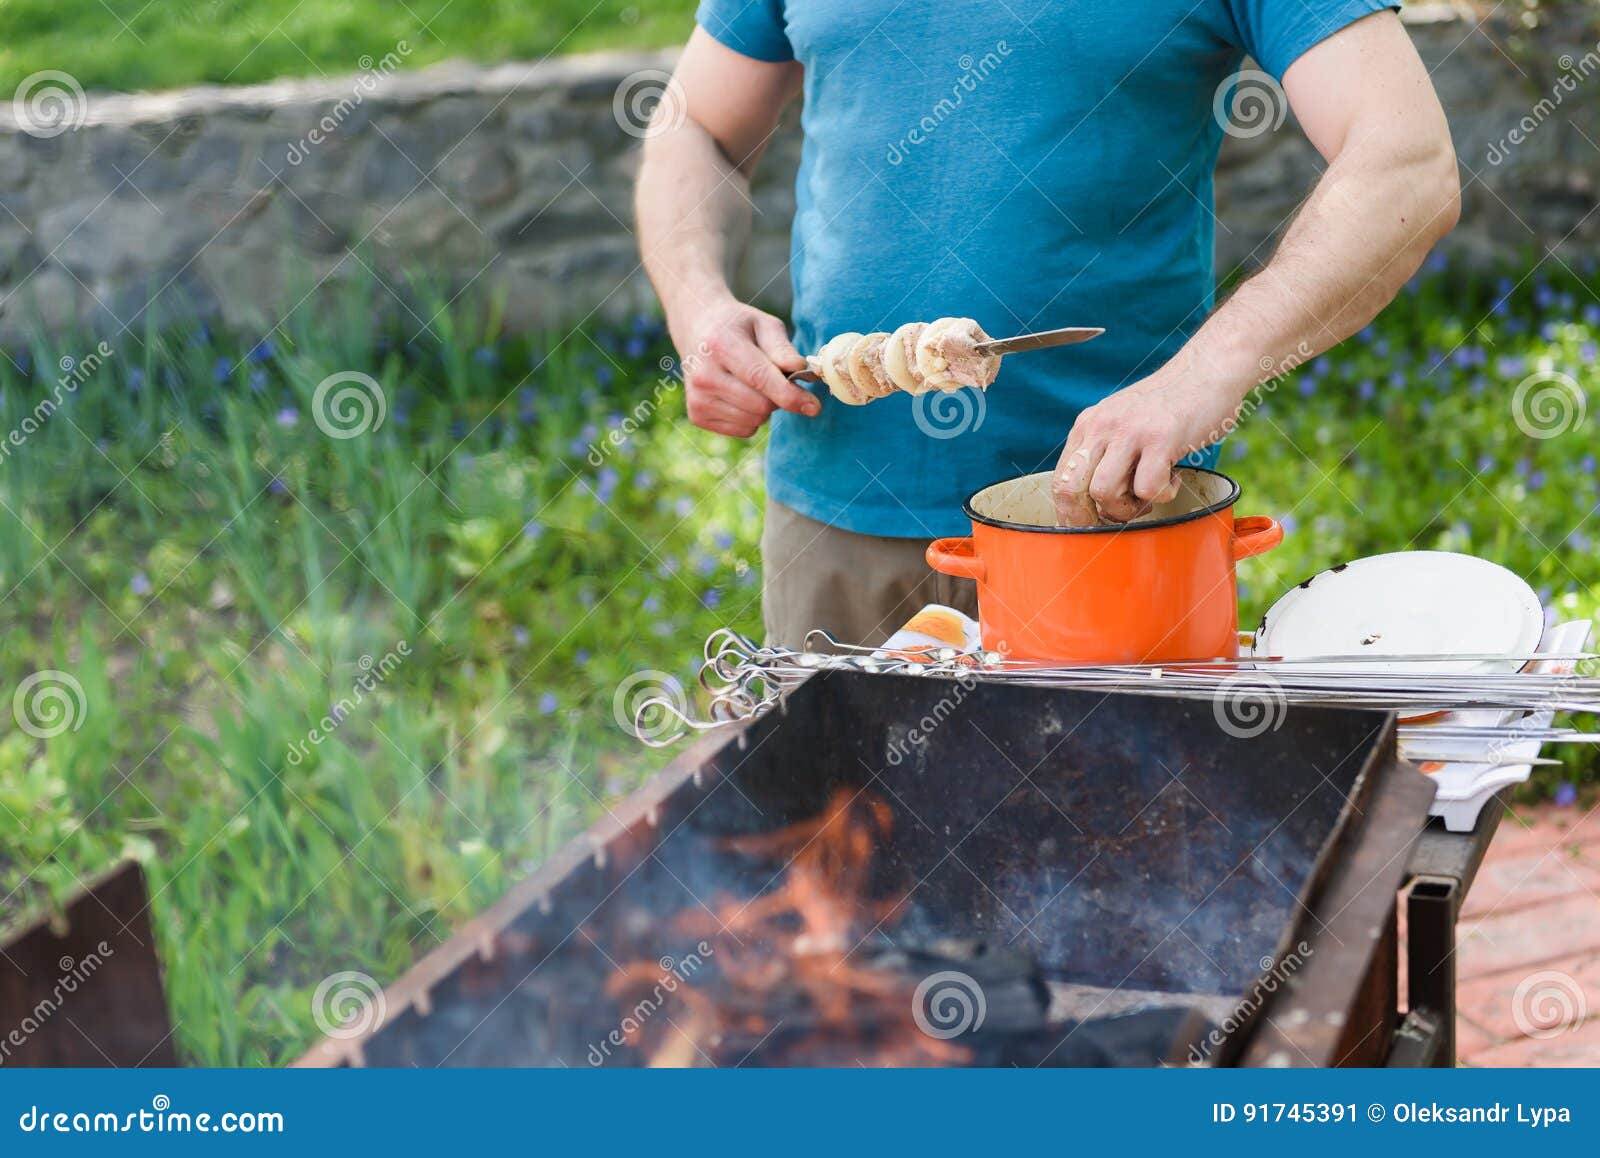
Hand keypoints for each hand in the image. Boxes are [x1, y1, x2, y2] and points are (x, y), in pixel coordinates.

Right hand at [670, 297, 818, 437]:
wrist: (697, 329)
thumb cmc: (738, 327)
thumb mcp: (764, 324)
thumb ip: (782, 347)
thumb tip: (798, 369)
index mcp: (721, 345)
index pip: (760, 379)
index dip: (790, 395)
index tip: (814, 407)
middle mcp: (704, 375)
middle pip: (760, 406)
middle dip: (778, 397)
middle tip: (774, 378)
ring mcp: (698, 398)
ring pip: (754, 421)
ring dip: (764, 407)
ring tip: (752, 384)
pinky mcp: (697, 415)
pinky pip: (742, 430)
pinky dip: (750, 417)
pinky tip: (740, 395)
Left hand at [1052, 370, 1244, 525]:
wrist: (1208, 369)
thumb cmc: (1170, 405)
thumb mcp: (1124, 421)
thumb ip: (1105, 452)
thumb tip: (1092, 502)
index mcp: (1088, 425)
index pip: (1059, 480)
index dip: (1070, 513)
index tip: (1088, 526)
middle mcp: (1101, 426)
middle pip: (1070, 489)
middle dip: (1089, 518)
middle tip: (1115, 520)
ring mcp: (1129, 432)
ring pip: (1104, 492)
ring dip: (1126, 509)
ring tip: (1148, 496)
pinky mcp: (1160, 438)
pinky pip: (1147, 488)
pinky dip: (1161, 496)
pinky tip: (1173, 479)